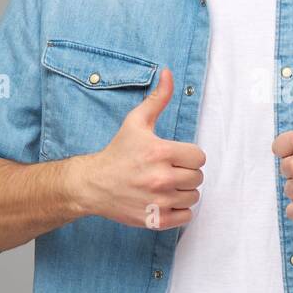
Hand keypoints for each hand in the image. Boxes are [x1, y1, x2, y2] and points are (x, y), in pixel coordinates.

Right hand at [72, 68, 205, 228]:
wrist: (93, 184)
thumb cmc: (117, 152)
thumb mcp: (136, 122)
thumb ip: (157, 98)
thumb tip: (167, 72)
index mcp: (161, 152)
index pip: (199, 157)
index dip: (189, 156)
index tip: (174, 157)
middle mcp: (161, 178)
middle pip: (198, 177)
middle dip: (186, 173)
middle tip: (167, 171)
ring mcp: (158, 201)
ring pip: (193, 197)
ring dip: (183, 192)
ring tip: (165, 185)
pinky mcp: (155, 220)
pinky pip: (186, 217)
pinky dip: (179, 211)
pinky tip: (164, 200)